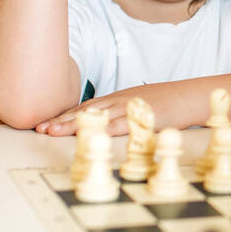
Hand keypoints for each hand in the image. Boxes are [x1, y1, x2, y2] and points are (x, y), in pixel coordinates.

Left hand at [34, 80, 195, 136]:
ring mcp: (129, 108)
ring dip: (73, 124)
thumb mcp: (140, 106)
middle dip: (60, 120)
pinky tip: (88, 135)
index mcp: (118, 99)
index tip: (45, 124)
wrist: (191, 96)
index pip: (85, 108)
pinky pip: (118, 124)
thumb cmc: (168, 103)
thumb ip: (122, 115)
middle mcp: (119, 101)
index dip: (64, 117)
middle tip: (39, 128)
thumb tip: (107, 127)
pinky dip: (101, 130)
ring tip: (52, 131)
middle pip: (85, 111)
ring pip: (96, 116)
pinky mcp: (141, 117)